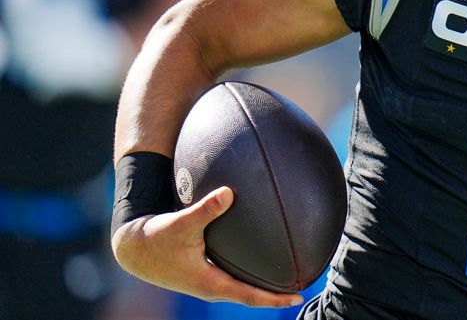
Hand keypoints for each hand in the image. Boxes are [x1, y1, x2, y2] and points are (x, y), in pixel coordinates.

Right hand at [111, 186, 304, 307]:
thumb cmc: (157, 238)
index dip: (275, 299)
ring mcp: (211, 281)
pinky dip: (252, 269)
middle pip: (252, 296)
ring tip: (292, 273)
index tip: (299, 296)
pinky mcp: (207, 273)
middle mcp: (214, 287)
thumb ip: (205, 209)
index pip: (250, 296)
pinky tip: (264, 252)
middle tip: (306, 285)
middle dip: (278, 293)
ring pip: (245, 287)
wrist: (136, 249)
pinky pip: (236, 275)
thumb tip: (229, 192)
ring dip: (266, 284)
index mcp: (211, 284)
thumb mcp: (180, 224)